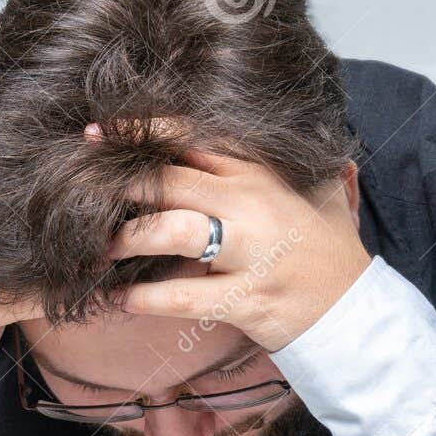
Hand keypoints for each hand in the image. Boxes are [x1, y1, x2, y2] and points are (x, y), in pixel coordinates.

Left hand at [100, 133, 373, 351]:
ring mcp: (251, 253)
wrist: (354, 310)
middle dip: (119, 184)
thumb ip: (284, 159)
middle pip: (170, 181)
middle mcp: (254, 205)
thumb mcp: (316, 189)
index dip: (141, 133)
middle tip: (81, 191)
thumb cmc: (329, 248)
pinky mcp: (246, 298)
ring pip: (173, 232)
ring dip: (127, 239)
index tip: (100, 132)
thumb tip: (263, 125)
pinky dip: (145, 299)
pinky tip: (122, 298)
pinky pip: (183, 297)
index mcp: (261, 173)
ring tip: (101, 247)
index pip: (191, 139)